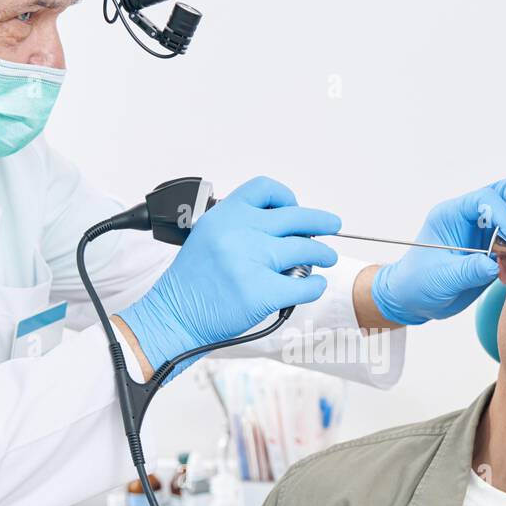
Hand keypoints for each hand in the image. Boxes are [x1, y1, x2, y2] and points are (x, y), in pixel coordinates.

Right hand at [117, 176, 340, 382]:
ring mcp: (251, 261)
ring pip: (306, 249)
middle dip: (321, 221)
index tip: (294, 208)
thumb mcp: (207, 237)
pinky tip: (313, 286)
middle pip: (295, 217)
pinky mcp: (261, 292)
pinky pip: (304, 285)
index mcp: (224, 215)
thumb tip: (282, 227)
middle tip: (332, 225)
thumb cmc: (191, 283)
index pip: (265, 189)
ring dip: (322, 253)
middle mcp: (239, 232)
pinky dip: (314, 286)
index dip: (287, 197)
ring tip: (327, 258)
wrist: (173, 316)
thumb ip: (239, 226)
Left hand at [370, 177, 505, 324]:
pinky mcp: (494, 251)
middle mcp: (471, 218)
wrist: (414, 301)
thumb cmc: (417, 283)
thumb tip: (493, 265)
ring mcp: (485, 232)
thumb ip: (468, 270)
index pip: (486, 197)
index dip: (505, 212)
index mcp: (452, 214)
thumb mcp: (441, 278)